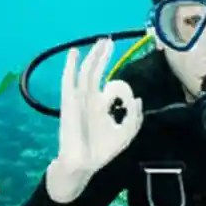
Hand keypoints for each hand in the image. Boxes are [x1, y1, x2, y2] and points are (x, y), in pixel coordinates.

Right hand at [46, 37, 143, 202]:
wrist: (84, 164)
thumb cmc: (102, 150)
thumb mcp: (126, 134)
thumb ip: (134, 117)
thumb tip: (137, 99)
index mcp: (102, 106)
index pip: (112, 87)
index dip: (122, 88)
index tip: (130, 98)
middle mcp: (90, 98)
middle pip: (97, 72)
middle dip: (103, 56)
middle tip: (109, 41)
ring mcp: (79, 99)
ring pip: (86, 72)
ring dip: (93, 56)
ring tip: (101, 41)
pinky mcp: (69, 102)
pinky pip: (68, 81)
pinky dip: (70, 66)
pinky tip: (74, 53)